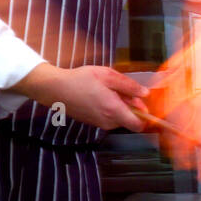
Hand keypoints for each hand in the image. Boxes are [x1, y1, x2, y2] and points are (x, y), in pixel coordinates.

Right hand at [13, 63, 148, 130]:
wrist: (56, 89)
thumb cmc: (80, 80)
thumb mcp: (107, 75)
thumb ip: (129, 86)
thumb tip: (145, 94)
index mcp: (114, 110)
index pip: (138, 125)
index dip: (144, 116)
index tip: (142, 105)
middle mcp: (108, 121)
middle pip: (129, 119)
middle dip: (130, 106)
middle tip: (121, 89)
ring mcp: (99, 123)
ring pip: (118, 118)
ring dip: (118, 106)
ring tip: (107, 90)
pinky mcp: (92, 122)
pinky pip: (107, 118)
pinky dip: (108, 109)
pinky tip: (99, 95)